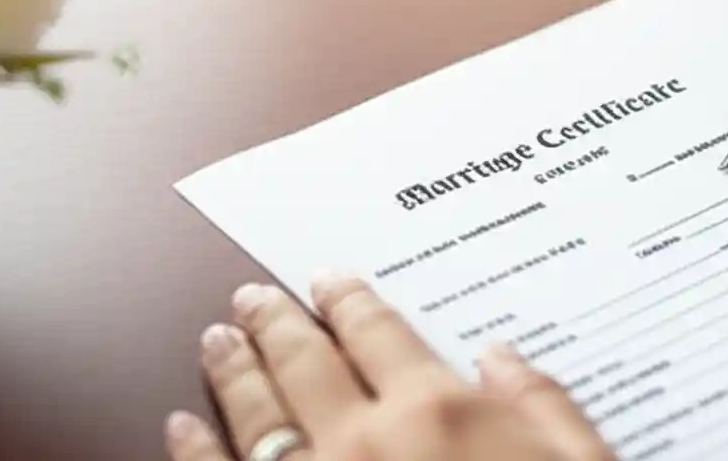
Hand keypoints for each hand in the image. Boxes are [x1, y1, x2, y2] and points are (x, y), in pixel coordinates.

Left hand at [164, 277, 613, 460]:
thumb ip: (546, 410)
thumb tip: (507, 358)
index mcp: (438, 415)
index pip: (379, 335)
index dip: (349, 301)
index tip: (331, 282)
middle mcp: (364, 442)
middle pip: (305, 360)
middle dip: (276, 322)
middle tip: (255, 298)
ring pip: (254, 411)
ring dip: (232, 369)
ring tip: (217, 340)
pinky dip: (194, 448)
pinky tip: (181, 426)